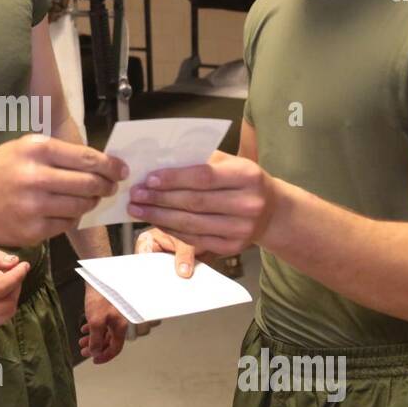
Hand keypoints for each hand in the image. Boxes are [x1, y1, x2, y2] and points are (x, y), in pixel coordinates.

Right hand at [0, 135, 126, 248]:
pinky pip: (66, 224)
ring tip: (88, 198)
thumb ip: (56, 153)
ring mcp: (34, 206)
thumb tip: (98, 163)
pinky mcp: (32, 231)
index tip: (121, 170)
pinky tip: (64, 211)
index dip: (110, 165)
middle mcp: (35, 176)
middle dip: (106, 186)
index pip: (87, 158)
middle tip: (110, 187)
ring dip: (90, 203)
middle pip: (90, 183)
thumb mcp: (19, 148)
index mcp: (35, 148)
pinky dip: (71, 218)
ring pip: (81, 206)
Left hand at [77, 287, 129, 362]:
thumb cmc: (100, 299)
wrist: (98, 278)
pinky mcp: (106, 309)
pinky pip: (101, 324)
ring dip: (92, 339)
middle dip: (96, 348)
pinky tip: (83, 329)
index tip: (94, 361)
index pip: (115, 348)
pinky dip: (92, 329)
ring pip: (103, 333)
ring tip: (80, 342)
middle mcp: (118, 323)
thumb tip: (95, 352)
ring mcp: (113, 316)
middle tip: (84, 352)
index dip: (105, 356)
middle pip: (108, 342)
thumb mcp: (96, 322)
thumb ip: (96, 339)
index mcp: (120, 327)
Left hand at [128, 151, 275, 255]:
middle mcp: (248, 204)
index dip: (174, 178)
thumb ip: (202, 159)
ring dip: (159, 216)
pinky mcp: (232, 247)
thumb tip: (162, 160)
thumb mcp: (231, 163)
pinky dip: (171, 230)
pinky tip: (155, 222)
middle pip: (194, 202)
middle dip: (159, 198)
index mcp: (247, 176)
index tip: (149, 178)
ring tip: (138, 209)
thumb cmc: (243, 181)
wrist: (272, 212)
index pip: (204, 177)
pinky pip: (194, 239)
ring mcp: (241, 229)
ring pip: (191, 223)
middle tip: (136, 194)